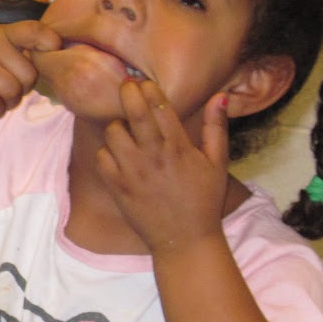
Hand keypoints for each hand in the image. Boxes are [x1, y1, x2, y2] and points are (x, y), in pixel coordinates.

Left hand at [97, 80, 230, 256]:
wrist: (183, 239)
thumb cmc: (203, 200)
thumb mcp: (217, 163)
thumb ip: (216, 128)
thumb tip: (220, 96)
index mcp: (179, 147)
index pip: (160, 106)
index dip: (149, 89)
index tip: (144, 81)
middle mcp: (153, 156)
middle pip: (134, 112)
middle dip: (128, 92)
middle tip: (127, 85)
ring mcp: (132, 171)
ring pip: (113, 132)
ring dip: (118, 125)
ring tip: (126, 128)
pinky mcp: (116, 186)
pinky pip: (101, 157)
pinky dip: (107, 151)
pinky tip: (118, 153)